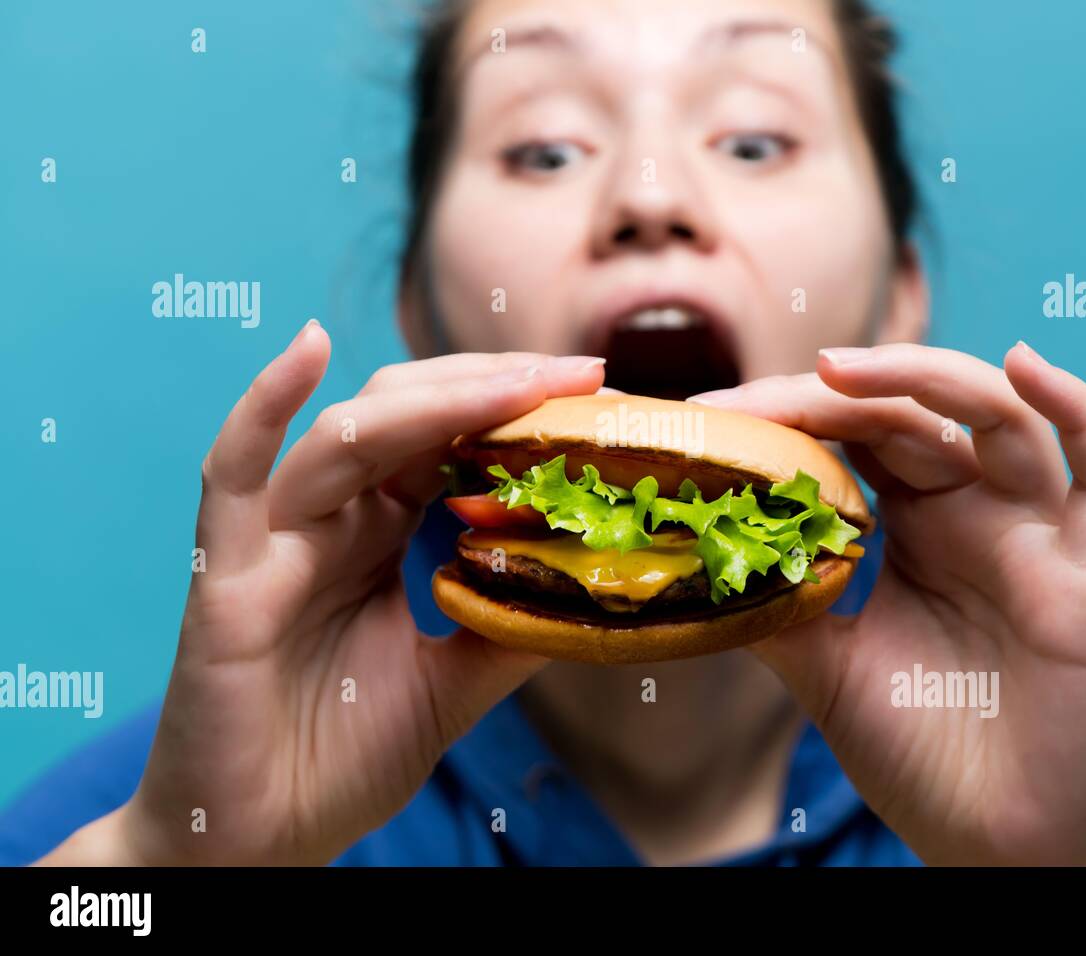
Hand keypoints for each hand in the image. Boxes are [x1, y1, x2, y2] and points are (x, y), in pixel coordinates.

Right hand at [63, 323, 605, 864]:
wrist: (263, 836)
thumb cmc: (345, 752)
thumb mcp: (460, 681)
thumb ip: (516, 620)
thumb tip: (602, 577)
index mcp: (381, 531)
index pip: (451, 440)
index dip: (520, 411)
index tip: (598, 393)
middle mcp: (332, 518)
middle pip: (410, 417)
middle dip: (497, 388)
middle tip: (582, 374)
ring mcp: (277, 537)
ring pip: (350, 436)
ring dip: (437, 400)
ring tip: (522, 381)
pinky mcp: (226, 574)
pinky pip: (232, 476)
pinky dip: (262, 407)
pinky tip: (309, 347)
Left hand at [690, 343, 1085, 865]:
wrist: (988, 837)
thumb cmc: (914, 747)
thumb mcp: (822, 664)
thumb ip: (772, 598)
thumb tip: (689, 550)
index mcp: (913, 524)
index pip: (854, 433)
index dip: (789, 414)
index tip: (710, 420)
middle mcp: (973, 513)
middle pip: (914, 412)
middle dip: (835, 391)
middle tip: (760, 394)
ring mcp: (1031, 534)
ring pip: (999, 417)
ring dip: (925, 377)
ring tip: (841, 368)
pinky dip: (1077, 414)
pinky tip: (1023, 366)